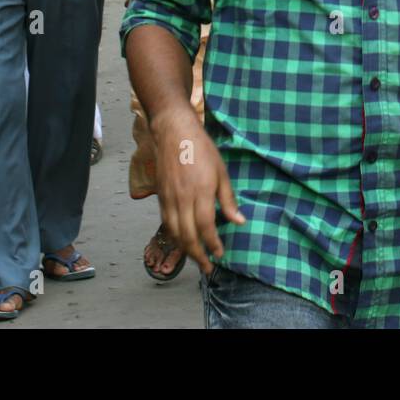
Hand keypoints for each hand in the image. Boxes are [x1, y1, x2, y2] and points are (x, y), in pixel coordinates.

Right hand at [151, 106, 245, 275]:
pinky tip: (182, 242)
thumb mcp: (222, 171)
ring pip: (175, 233)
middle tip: (207, 267)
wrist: (174, 133)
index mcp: (201, 192)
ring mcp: (169, 198)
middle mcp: (183, 198)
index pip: (206, 226)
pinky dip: (175, 236)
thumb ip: (228, 199)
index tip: (220, 254)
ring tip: (196, 259)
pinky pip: (166, 223)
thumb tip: (239, 221)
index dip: (213, 244)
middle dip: (198, 255)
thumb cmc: (202, 149)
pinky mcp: (161, 196)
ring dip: (185, 250)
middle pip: (188, 235)